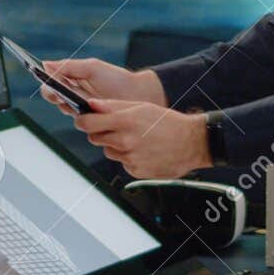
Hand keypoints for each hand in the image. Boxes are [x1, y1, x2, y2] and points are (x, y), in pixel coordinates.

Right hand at [39, 58, 164, 115]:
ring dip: (67, 102)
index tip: (48, 80)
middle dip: (54, 93)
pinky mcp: (91, 123)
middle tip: (60, 90)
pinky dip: (82, 114)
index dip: (46, 82)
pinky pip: (80, 121)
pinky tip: (87, 108)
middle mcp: (71, 97)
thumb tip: (45, 64)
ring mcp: (80, 111)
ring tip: (75, 96)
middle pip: (52, 97)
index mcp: (70, 81)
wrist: (139, 94)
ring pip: (64, 109)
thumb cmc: (116, 79)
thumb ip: (69, 66)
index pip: (49, 84)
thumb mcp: (92, 68)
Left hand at [74, 99, 210, 178]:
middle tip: (115, 128)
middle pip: (95, 138)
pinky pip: (122, 162)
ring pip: (108, 151)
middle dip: (100, 132)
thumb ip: (113, 106)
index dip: (82, 121)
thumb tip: (91, 104)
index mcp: (125, 122)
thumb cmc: (168, 123)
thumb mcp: (141, 107)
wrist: (191, 143)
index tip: (83, 119)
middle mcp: (126, 141)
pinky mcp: (135, 171)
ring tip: (135, 139)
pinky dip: (128, 157)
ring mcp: (130, 158)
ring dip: (115, 145)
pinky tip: (142, 150)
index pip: (88, 123)